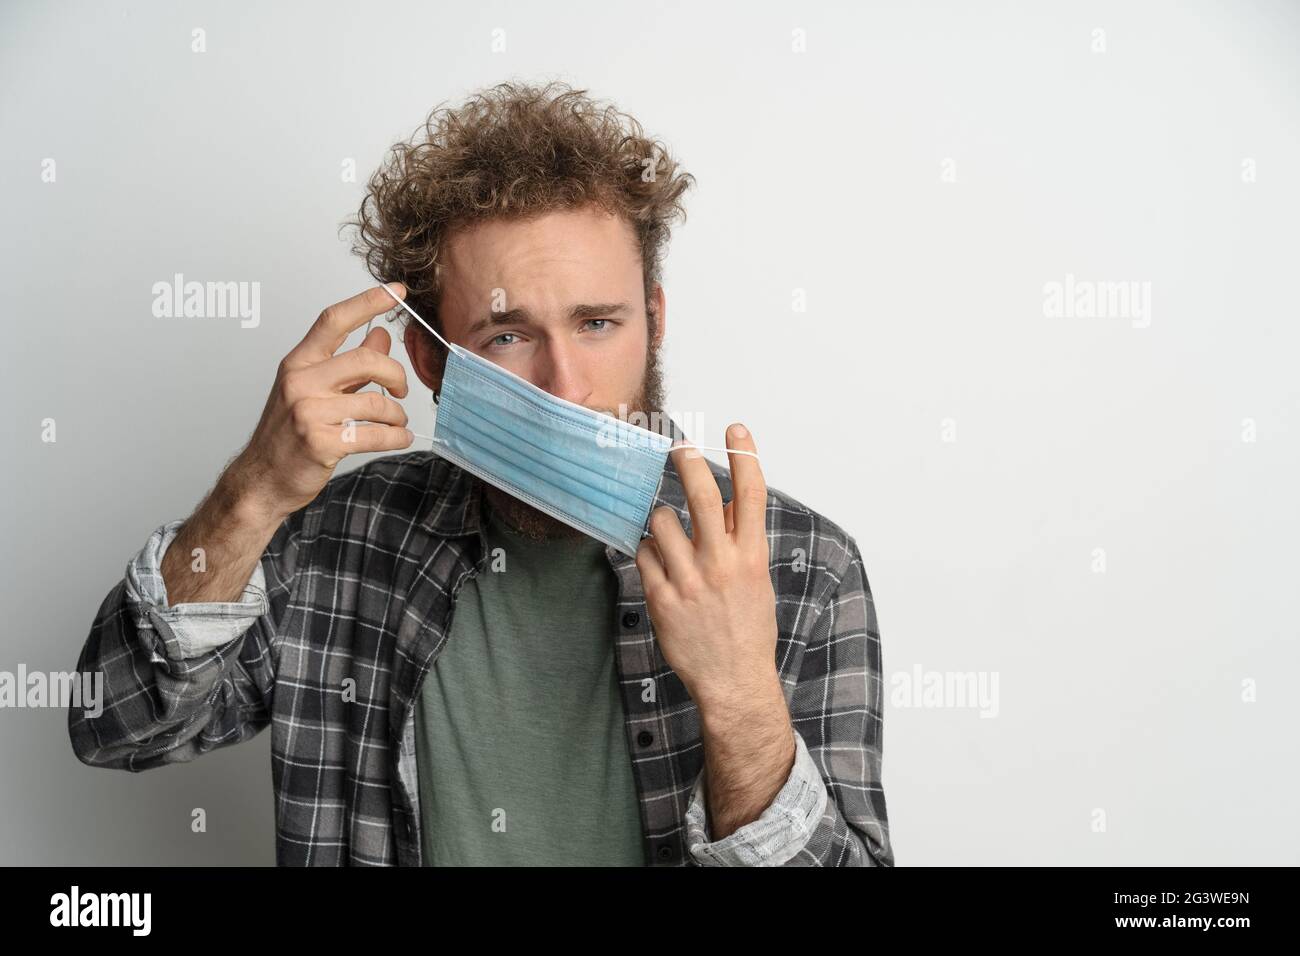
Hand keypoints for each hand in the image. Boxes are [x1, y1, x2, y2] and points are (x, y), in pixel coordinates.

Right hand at [230, 284, 412, 520]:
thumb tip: (381, 335)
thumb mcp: (314, 389)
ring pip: (375, 402)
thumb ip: (348, 363)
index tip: (397, 291)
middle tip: (401, 391)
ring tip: (396, 423)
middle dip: (395, 374)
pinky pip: (374, 434)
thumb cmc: (288, 433)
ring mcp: (308, 412)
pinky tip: (399, 438)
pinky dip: (395, 437)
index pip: (334, 320)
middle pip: (366, 359)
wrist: (262, 479)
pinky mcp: (321, 442)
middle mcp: (300, 381)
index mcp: (299, 363)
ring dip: (396, 415)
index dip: (368, 302)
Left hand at [634, 423, 778, 710]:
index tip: (735, 429)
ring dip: (660, 520)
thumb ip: (742, 541)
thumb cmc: (748, 629)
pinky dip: (648, 552)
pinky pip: (644, 556)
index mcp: (751, 557)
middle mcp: (721, 564)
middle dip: (688, 463)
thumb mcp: (757, 580)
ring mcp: (689, 581)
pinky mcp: (662, 599)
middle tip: (677, 446)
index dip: (745, 455)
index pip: (752, 495)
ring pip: (662, 522)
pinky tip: (658, 564)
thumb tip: (730, 502)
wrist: (734, 681)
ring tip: (668, 535)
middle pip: (703, 496)